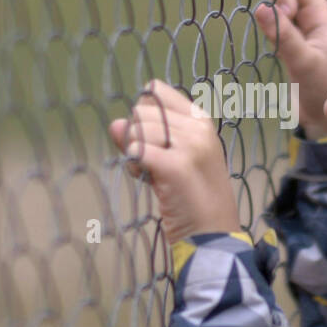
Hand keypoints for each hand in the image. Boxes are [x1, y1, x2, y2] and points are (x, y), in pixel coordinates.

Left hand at [108, 80, 240, 244]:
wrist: (212, 235)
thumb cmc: (192, 197)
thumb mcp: (173, 158)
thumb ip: (144, 136)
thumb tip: (114, 123)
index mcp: (201, 120)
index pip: (154, 91)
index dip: (144, 116)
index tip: (156, 141)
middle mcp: (198, 127)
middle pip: (140, 111)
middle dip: (137, 136)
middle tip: (153, 164)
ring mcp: (190, 145)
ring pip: (135, 130)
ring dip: (134, 154)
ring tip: (151, 175)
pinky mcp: (177, 166)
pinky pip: (135, 151)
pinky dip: (134, 166)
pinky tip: (146, 180)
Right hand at [253, 0, 326, 137]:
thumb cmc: (325, 91)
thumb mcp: (305, 62)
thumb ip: (283, 35)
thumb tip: (260, 8)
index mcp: (322, 15)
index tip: (283, 14)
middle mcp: (312, 20)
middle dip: (274, 6)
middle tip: (276, 30)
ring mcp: (302, 33)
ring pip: (279, 11)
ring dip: (271, 21)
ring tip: (277, 44)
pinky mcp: (293, 47)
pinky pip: (277, 29)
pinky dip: (270, 33)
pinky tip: (275, 51)